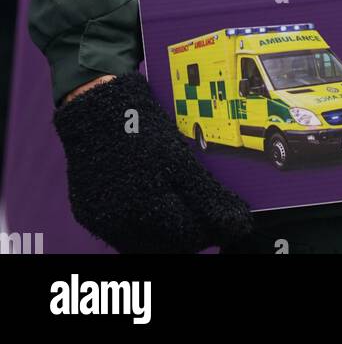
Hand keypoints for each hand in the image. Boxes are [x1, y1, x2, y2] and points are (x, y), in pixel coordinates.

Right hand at [54, 70, 254, 253]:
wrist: (93, 110)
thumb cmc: (141, 128)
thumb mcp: (180, 159)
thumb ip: (208, 197)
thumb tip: (237, 225)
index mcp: (148, 207)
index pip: (189, 236)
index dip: (210, 228)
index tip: (222, 218)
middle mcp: (122, 222)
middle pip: (167, 245)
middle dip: (189, 232)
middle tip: (204, 215)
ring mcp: (103, 222)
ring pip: (145, 245)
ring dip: (165, 234)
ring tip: (180, 211)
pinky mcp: (89, 216)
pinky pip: (122, 235)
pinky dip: (141, 227)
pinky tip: (152, 209)